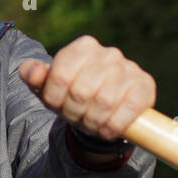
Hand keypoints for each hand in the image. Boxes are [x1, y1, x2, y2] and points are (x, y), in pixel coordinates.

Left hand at [17, 36, 155, 141]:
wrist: (106, 112)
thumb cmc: (72, 96)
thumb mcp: (47, 86)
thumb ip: (33, 75)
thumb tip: (32, 72)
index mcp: (83, 47)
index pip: (60, 76)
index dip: (54, 99)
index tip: (57, 106)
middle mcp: (108, 53)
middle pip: (81, 91)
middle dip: (73, 113)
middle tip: (75, 118)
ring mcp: (129, 68)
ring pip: (104, 102)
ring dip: (93, 122)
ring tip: (90, 124)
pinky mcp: (145, 86)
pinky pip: (127, 110)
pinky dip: (113, 126)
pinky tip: (107, 130)